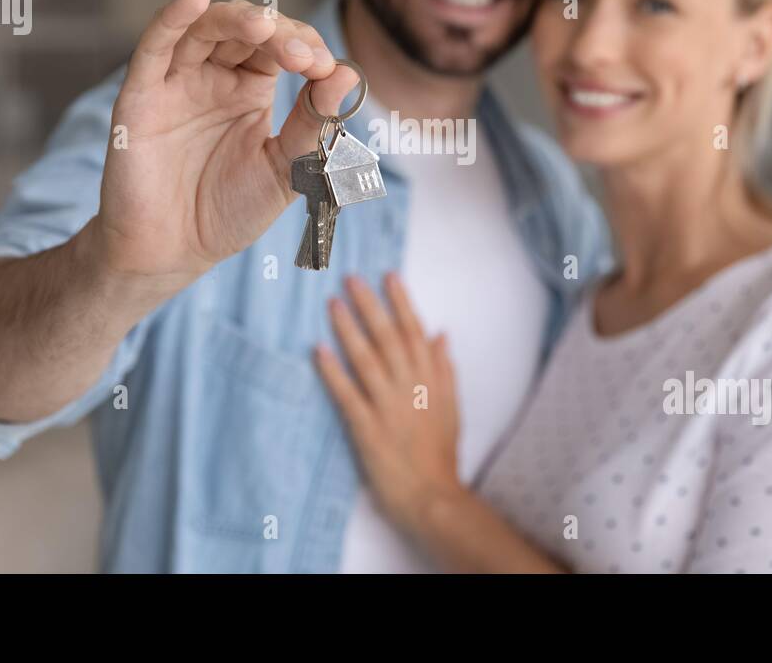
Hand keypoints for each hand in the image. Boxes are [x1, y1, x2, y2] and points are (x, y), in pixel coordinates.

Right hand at [94, 0, 359, 284]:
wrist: (172, 253)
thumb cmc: (228, 212)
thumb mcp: (285, 169)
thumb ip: (312, 124)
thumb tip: (348, 75)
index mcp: (249, 89)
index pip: (282, 47)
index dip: (306, 48)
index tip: (325, 68)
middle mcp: (213, 76)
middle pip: (247, 29)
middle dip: (281, 35)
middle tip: (305, 57)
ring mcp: (176, 82)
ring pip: (206, 28)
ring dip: (239, 19)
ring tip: (267, 27)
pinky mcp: (141, 94)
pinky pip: (155, 46)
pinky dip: (174, 16)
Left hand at [315, 273, 461, 535]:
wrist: (432, 496)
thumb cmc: (440, 453)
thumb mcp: (452, 406)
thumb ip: (444, 369)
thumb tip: (440, 333)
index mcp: (430, 380)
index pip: (415, 331)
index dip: (401, 302)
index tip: (388, 275)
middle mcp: (410, 387)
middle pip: (388, 337)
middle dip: (369, 305)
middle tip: (351, 279)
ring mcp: (388, 406)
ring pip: (366, 359)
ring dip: (348, 329)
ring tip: (332, 304)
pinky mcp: (367, 428)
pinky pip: (347, 393)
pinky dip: (333, 371)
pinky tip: (318, 350)